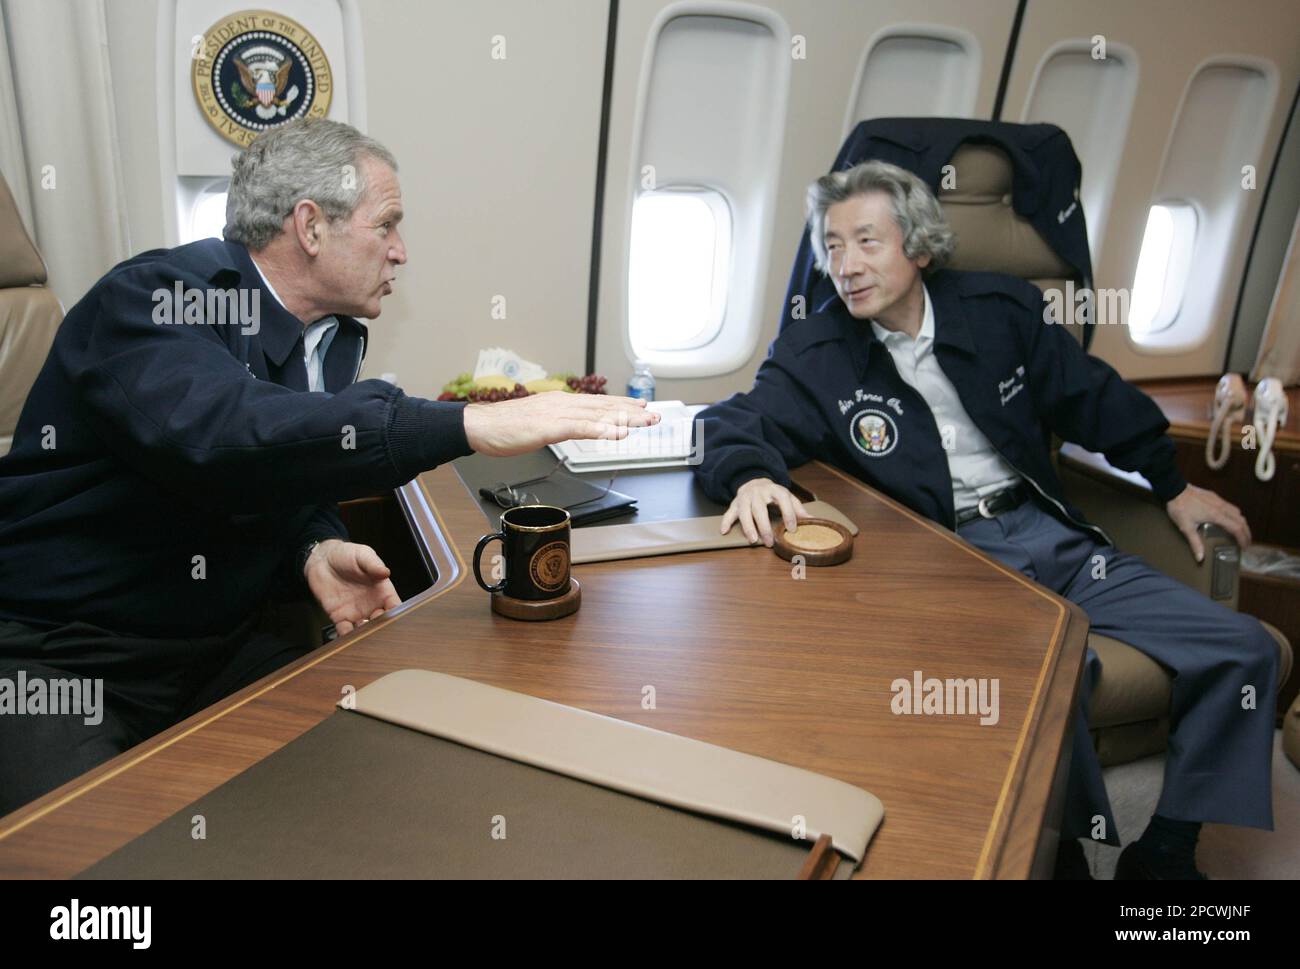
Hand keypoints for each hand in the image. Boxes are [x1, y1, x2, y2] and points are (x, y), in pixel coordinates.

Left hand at [304, 539, 400, 634]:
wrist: (322, 560)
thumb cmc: (345, 554)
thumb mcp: (362, 555)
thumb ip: (373, 564)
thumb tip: (385, 572)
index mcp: (382, 591)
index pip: (394, 606)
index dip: (396, 614)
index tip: (395, 619)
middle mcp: (372, 605)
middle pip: (381, 622)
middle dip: (381, 628)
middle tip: (377, 627)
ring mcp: (356, 613)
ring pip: (365, 630)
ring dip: (366, 635)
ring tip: (364, 635)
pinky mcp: (340, 617)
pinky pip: (345, 631)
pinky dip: (347, 637)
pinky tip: (347, 636)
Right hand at [462, 391, 659, 456]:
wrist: (479, 426)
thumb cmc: (504, 428)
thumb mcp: (539, 424)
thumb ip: (560, 425)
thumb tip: (576, 428)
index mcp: (560, 403)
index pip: (597, 403)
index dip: (621, 405)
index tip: (641, 407)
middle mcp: (562, 404)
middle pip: (603, 407)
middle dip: (631, 411)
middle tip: (654, 415)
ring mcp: (556, 414)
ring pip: (597, 415)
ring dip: (623, 418)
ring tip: (645, 422)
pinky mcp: (548, 427)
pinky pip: (579, 428)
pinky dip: (601, 429)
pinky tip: (617, 432)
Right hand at [720, 477, 810, 546]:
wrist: (754, 482)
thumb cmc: (773, 494)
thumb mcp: (787, 497)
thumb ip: (798, 509)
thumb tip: (813, 520)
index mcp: (774, 489)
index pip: (782, 499)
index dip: (788, 513)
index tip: (792, 529)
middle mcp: (758, 492)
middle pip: (760, 509)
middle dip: (764, 526)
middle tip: (770, 542)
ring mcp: (744, 498)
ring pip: (744, 512)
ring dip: (748, 527)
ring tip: (753, 540)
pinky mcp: (735, 503)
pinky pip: (729, 512)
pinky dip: (726, 522)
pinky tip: (724, 531)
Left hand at [1166, 484, 1250, 561]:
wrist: (1174, 489)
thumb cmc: (1180, 508)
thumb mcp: (1186, 527)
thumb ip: (1195, 543)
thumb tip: (1200, 558)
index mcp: (1217, 515)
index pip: (1236, 528)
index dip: (1243, 538)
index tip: (1245, 547)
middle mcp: (1221, 507)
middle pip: (1241, 520)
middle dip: (1246, 532)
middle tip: (1246, 542)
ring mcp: (1219, 500)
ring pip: (1237, 512)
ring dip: (1241, 522)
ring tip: (1240, 532)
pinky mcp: (1214, 496)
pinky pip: (1230, 506)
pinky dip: (1235, 515)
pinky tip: (1229, 519)